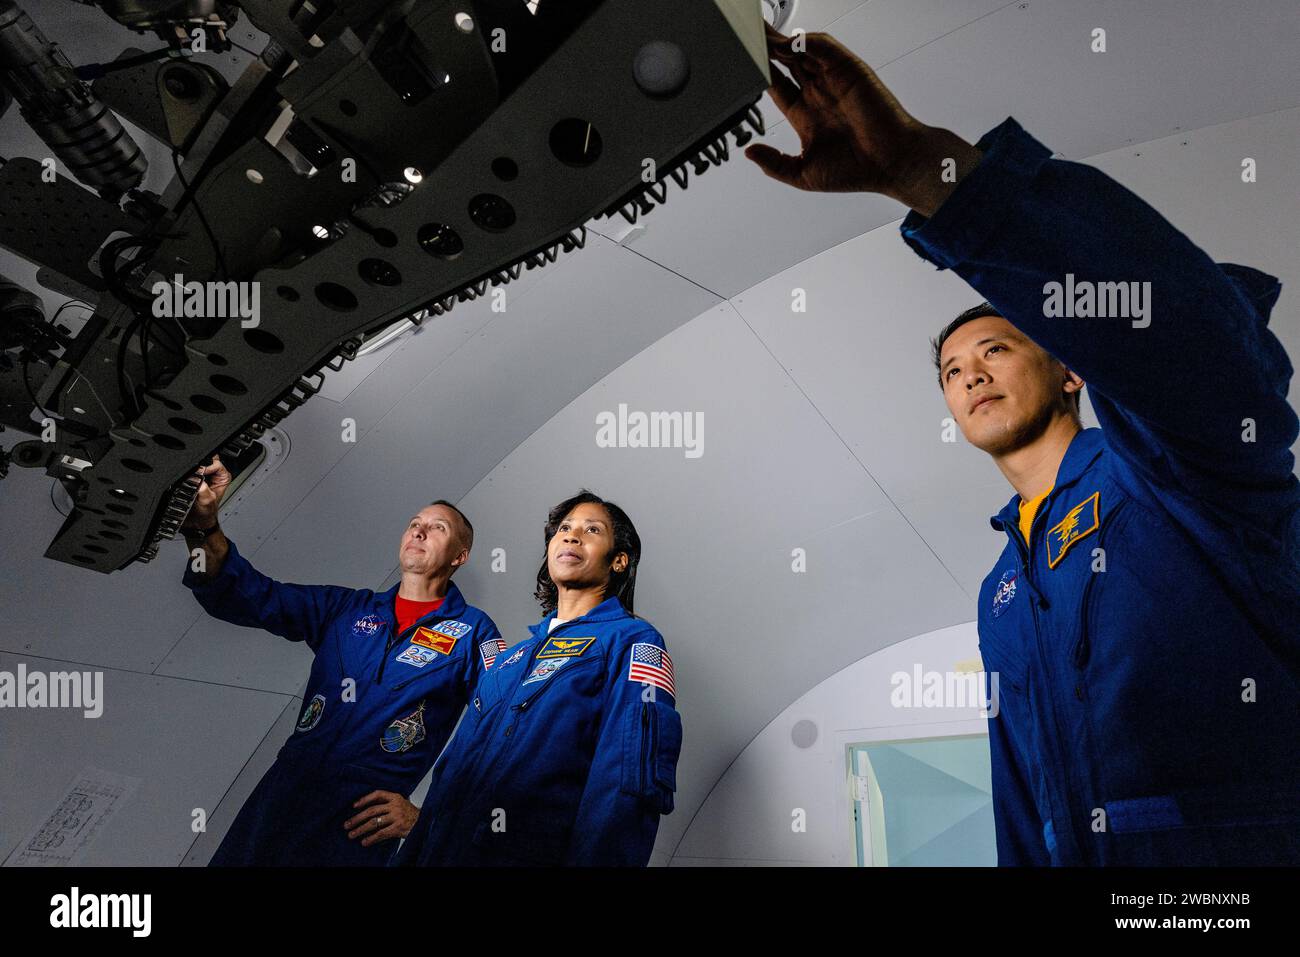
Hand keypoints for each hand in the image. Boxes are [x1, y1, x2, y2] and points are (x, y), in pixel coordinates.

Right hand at [182, 454, 230, 529]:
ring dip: (191, 469)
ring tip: (189, 480)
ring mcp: (205, 474)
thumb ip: (204, 489)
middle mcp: (215, 473)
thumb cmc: (206, 512)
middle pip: (206, 460)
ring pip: (197, 462)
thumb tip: (198, 480)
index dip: (206, 467)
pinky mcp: (195, 476)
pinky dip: (186, 472)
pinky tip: (185, 480)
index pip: (216, 463)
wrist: (196, 520)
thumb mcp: (206, 501)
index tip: (199, 473)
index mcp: (223, 477)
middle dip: (198, 466)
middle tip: (192, 476)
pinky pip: (189, 468)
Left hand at [344, 790, 418, 846]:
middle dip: (357, 818)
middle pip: (372, 810)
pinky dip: (371, 838)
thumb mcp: (401, 804)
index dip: (364, 799)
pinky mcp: (398, 827)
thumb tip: (366, 811)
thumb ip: (387, 804)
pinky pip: (381, 833)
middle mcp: (395, 805)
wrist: (425, 823)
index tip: (354, 806)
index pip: (377, 794)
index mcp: (395, 797)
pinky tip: (364, 842)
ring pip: (374, 823)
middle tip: (347, 825)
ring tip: (352, 835)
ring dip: (361, 829)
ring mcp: (397, 816)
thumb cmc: (411, 814)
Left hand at [745, 24, 979, 213]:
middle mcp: (818, 93)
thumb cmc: (856, 171)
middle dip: (764, 48)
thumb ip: (774, 163)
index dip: (758, 73)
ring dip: (779, 40)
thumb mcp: (803, 174)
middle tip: (742, 33)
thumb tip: (749, 151)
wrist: (891, 165)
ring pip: (800, 49)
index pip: (776, 85)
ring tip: (757, 32)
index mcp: (805, 115)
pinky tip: (786, 41)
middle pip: (785, 61)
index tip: (739, 63)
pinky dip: (804, 40)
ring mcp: (833, 79)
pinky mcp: (849, 69)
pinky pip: (824, 46)